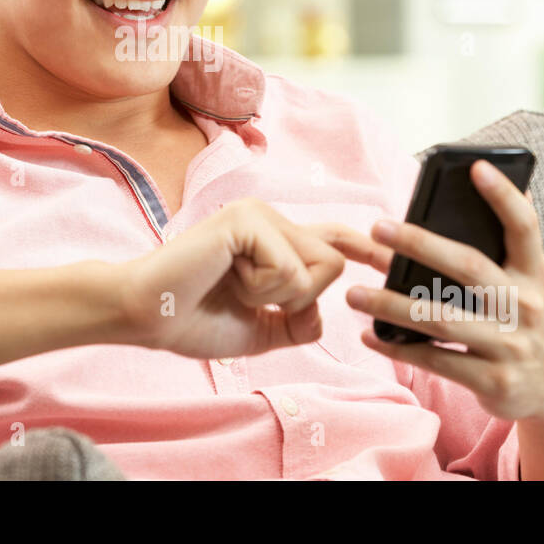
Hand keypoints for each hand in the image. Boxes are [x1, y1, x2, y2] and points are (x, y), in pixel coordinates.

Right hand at [116, 197, 352, 359]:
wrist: (146, 316)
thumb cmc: (192, 319)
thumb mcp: (261, 329)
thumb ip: (298, 321)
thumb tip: (322, 310)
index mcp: (274, 239)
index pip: (336, 237)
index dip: (372, 247)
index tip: (397, 262)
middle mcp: (271, 218)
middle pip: (335, 262)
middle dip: (300, 299)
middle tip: (248, 298)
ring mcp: (259, 214)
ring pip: (318, 267)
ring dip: (278, 296)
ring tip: (232, 287)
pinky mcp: (246, 220)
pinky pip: (290, 269)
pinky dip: (262, 289)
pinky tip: (226, 279)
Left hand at [339, 160, 543, 423]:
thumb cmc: (531, 318)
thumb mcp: (536, 280)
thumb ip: (516, 242)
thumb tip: (499, 192)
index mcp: (534, 274)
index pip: (523, 227)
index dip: (504, 195)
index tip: (476, 167)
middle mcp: (526, 306)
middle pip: (468, 266)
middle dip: (420, 244)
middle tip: (377, 227)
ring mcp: (510, 345)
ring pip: (439, 318)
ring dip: (390, 304)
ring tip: (353, 293)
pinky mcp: (493, 380)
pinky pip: (435, 359)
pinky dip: (398, 347)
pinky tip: (369, 335)